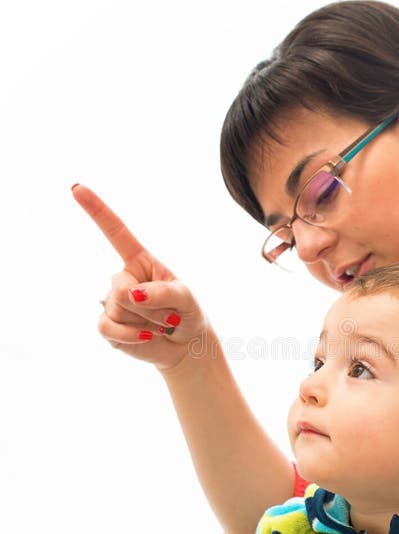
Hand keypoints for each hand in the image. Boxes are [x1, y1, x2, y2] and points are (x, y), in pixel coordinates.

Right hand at [72, 184, 211, 371]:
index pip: (116, 232)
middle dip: (150, 306)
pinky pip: (108, 327)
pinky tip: (147, 337)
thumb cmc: (187, 313)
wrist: (185, 345)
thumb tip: (131, 295)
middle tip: (168, 315)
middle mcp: (123, 278)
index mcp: (140, 261)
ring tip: (160, 325)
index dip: (96, 210)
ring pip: (119, 309)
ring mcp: (112, 302)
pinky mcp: (108, 325)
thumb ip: (162, 292)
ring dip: (147, 322)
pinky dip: (131, 335)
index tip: (76, 188)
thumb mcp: (185, 298)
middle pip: (121, 288)